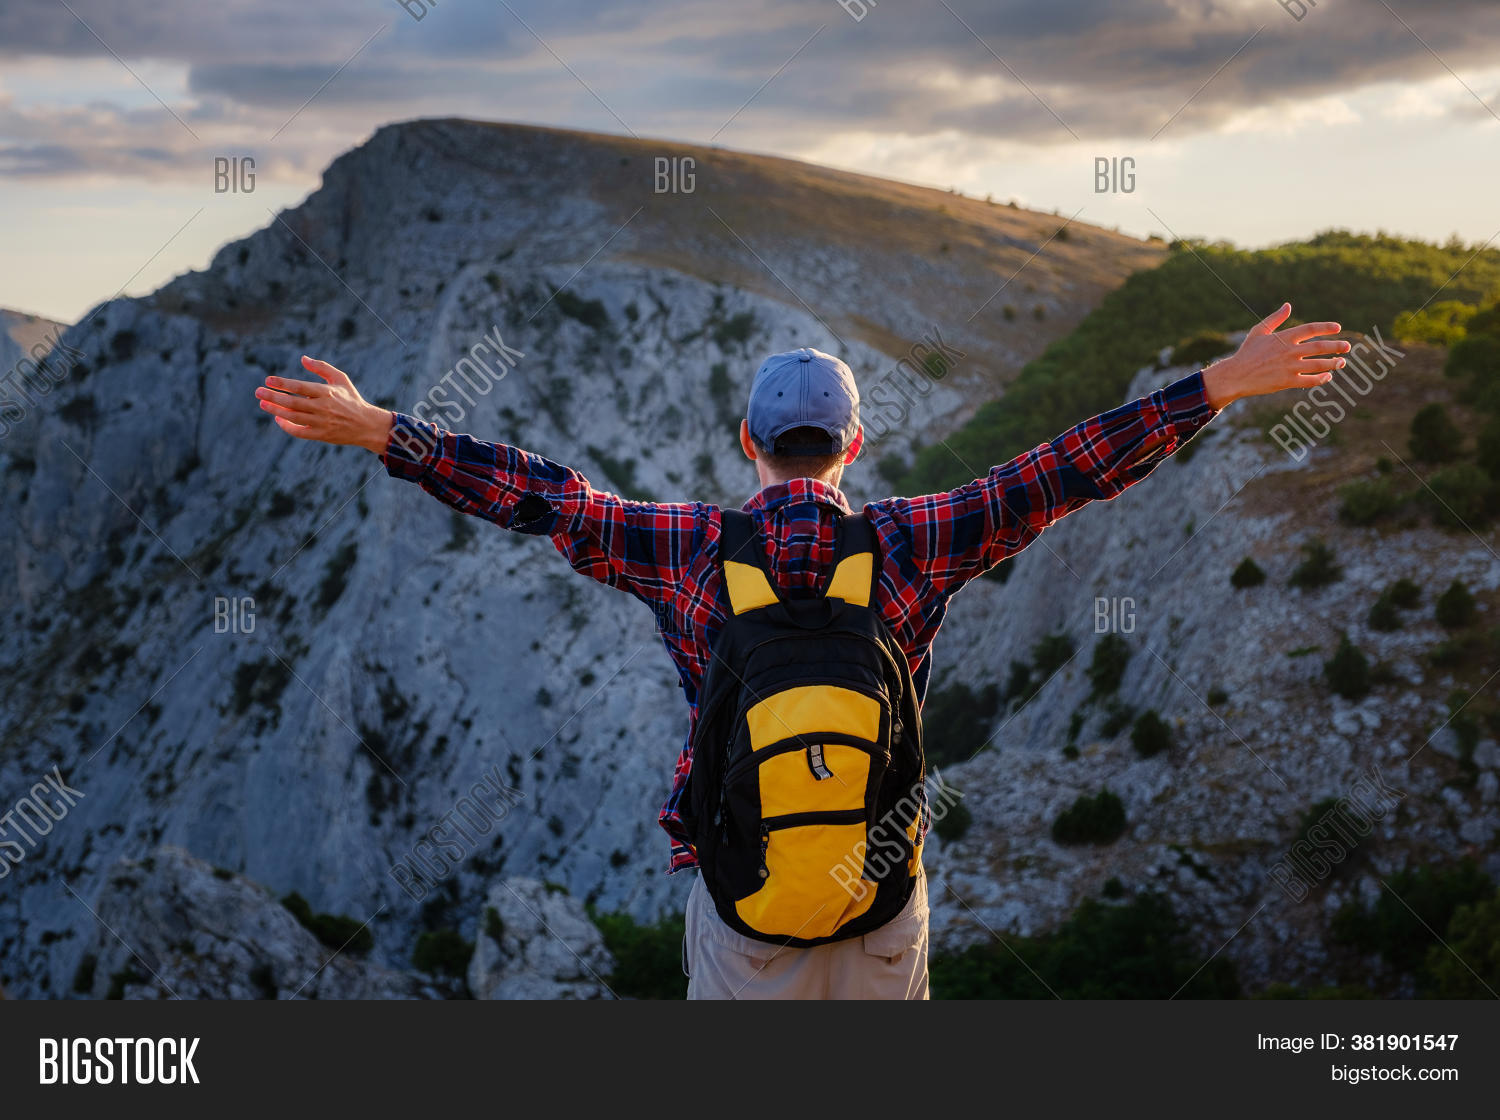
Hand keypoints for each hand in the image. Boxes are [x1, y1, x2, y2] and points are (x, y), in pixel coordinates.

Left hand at [255, 356, 393, 453]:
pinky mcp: (321, 435)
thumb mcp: (341, 379)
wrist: (366, 425)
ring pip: (293, 417)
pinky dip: (287, 426)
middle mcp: (323, 408)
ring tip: (263, 404)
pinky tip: (278, 419)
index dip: (283, 383)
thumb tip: (303, 358)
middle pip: (293, 402)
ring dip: (276, 410)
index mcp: (327, 392)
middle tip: (258, 392)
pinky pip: (300, 432)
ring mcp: (322, 423)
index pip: (300, 387)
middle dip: (273, 397)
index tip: (268, 379)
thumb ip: (322, 367)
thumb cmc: (351, 399)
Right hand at [1199, 303, 1350, 410]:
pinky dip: (1321, 379)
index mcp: (1283, 337)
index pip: (1310, 329)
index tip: (1338, 328)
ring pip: (1318, 364)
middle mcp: (1289, 351)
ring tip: (1342, 362)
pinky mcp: (1287, 382)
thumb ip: (1275, 319)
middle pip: (1319, 347)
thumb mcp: (1259, 331)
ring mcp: (1289, 367)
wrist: (1235, 376)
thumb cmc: (1247, 353)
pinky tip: (1327, 376)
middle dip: (1336, 346)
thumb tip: (1288, 305)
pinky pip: (1310, 381)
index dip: (1326, 327)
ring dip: (1333, 363)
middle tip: (1347, 347)